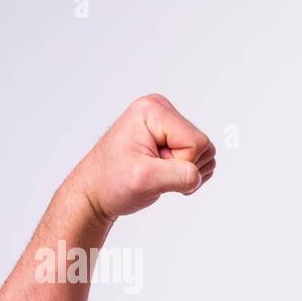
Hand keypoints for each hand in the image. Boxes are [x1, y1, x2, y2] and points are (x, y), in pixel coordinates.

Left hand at [71, 94, 215, 220]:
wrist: (97, 190)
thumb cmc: (111, 181)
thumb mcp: (144, 179)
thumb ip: (179, 175)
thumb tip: (198, 175)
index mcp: (153, 110)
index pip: (196, 142)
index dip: (180, 163)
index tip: (153, 167)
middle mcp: (161, 110)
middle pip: (203, 146)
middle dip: (184, 168)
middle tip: (154, 172)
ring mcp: (167, 123)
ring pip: (204, 154)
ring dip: (185, 173)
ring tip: (156, 173)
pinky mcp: (171, 137)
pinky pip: (199, 158)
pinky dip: (185, 173)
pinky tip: (162, 173)